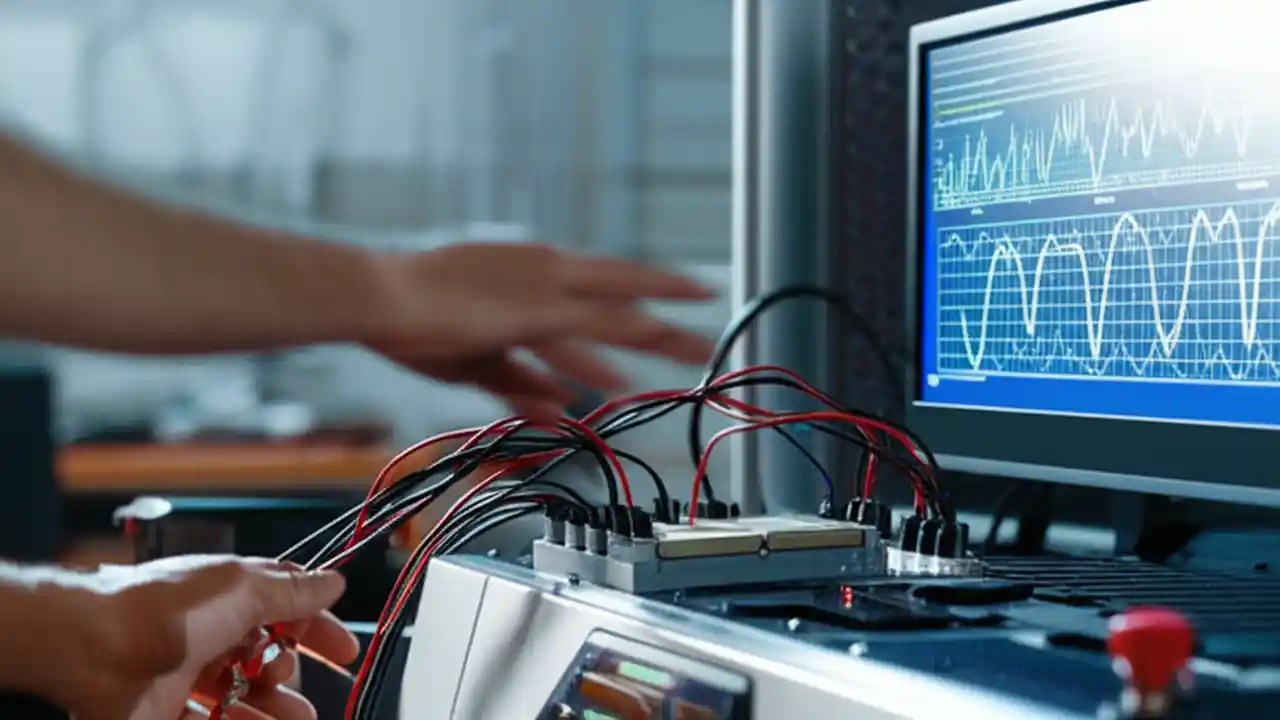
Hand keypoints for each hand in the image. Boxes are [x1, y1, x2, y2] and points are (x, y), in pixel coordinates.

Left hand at [47, 556, 356, 719]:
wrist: (96, 650)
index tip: (344, 652)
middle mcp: (211, 632)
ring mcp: (188, 673)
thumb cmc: (169, 610)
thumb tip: (334, 583)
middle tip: (303, 697)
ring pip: (243, 696)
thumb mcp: (244, 588)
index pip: (286, 608)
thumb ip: (293, 591)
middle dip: (291, 679)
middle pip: (265, 658)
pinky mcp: (168, 710)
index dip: (317, 628)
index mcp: (230, 595)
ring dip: (274, 711)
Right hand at [366, 243, 716, 418]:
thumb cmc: (416, 317)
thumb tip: (562, 410)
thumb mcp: (480, 359)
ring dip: (658, 334)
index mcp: (537, 271)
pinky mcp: (521, 312)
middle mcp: (546, 272)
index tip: (683, 299)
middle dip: (672, 313)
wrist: (376, 294)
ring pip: (613, 312)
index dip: (649, 291)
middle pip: (627, 292)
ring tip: (697, 349)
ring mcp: (538, 290)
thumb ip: (524, 385)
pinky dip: (599, 360)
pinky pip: (572, 339)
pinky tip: (625, 378)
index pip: (608, 282)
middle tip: (712, 326)